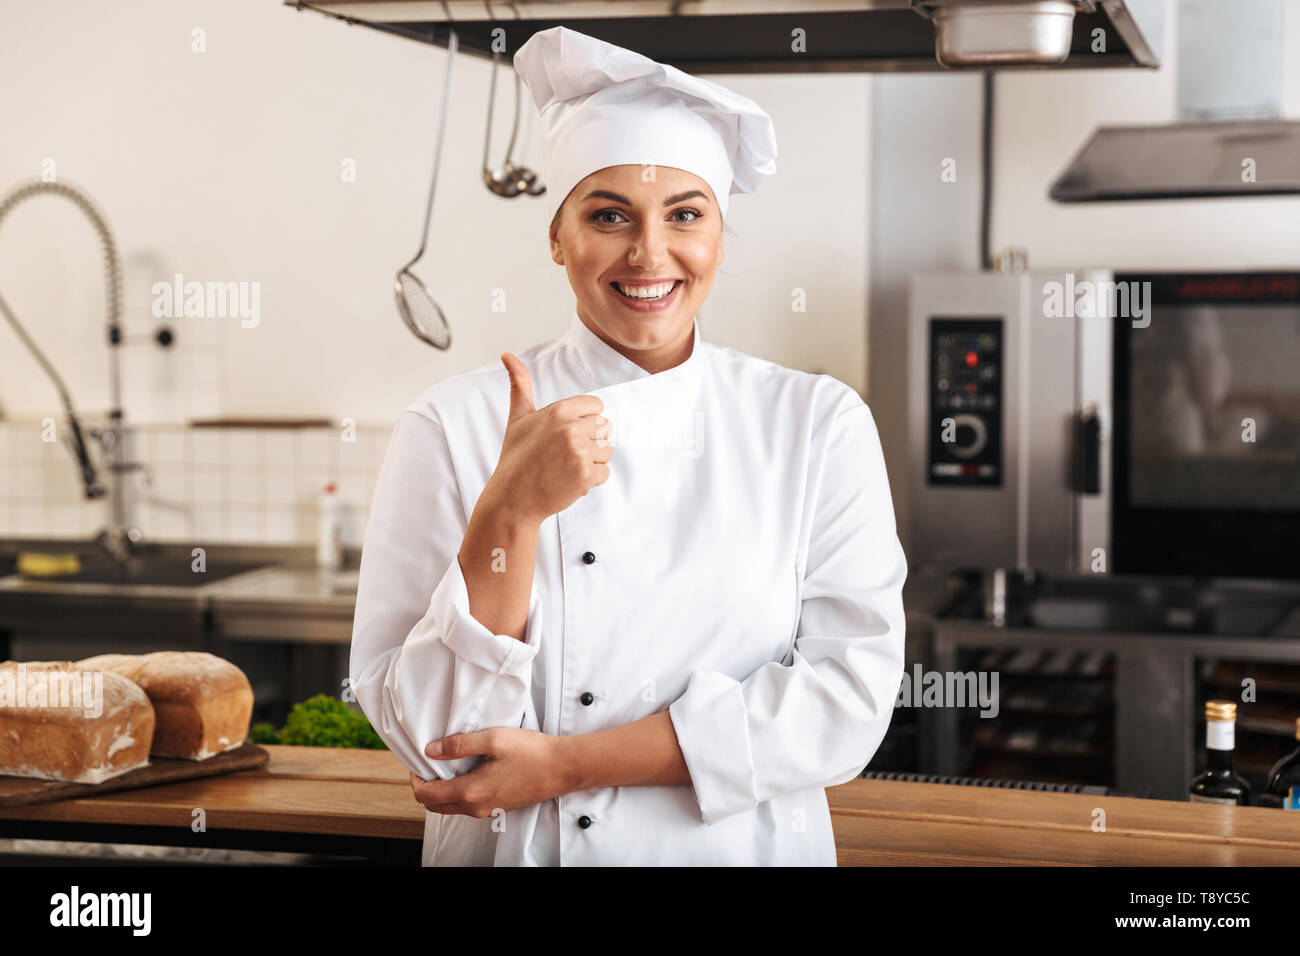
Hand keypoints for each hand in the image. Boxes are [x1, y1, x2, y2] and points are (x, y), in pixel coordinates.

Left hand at [409, 727, 573, 817]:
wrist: (562, 768)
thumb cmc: (532, 752)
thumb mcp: (493, 739)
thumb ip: (459, 745)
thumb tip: (431, 750)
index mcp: (471, 792)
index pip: (426, 795)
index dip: (415, 778)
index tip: (419, 759)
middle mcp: (476, 807)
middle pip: (434, 805)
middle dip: (425, 785)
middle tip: (429, 762)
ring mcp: (488, 810)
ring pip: (451, 806)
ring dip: (442, 789)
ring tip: (448, 763)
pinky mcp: (498, 808)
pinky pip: (468, 804)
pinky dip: (458, 791)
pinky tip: (468, 770)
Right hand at [480, 353, 612, 524]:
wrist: (513, 498)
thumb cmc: (516, 458)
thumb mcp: (518, 417)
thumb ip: (520, 385)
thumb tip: (507, 355)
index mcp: (559, 410)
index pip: (596, 407)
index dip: (584, 422)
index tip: (566, 434)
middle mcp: (571, 428)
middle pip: (605, 428)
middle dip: (589, 442)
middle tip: (564, 454)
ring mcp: (579, 452)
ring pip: (607, 451)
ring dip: (592, 462)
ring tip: (566, 467)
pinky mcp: (585, 475)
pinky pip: (605, 472)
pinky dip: (591, 480)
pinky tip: (569, 480)